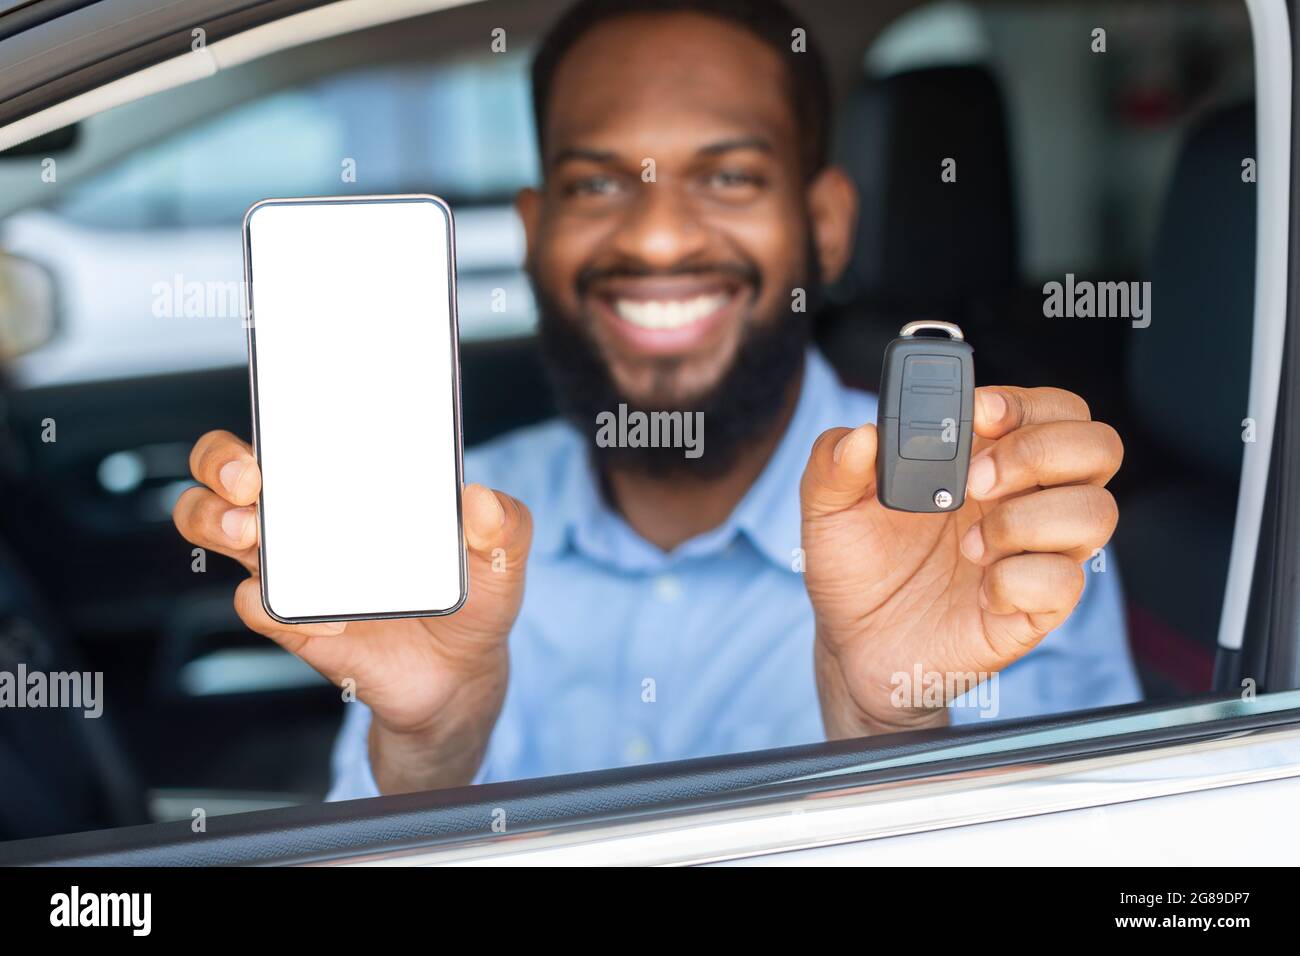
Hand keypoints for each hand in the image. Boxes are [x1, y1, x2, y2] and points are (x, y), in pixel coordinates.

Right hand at [173, 430, 531, 792]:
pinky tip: (328, 616)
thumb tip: (480, 499)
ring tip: (252, 532)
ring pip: (215, 527)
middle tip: (249, 480)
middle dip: (218, 464)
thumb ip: (505, 525)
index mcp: (348, 485)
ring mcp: (293, 569)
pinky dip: (275, 603)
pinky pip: (258, 605)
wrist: (460, 675)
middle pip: (223, 474)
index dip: (259, 426)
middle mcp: (305, 519)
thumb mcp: (501, 557)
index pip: (284, 437)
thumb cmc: (471, 597)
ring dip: (216, 521)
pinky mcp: (294, 620)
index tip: (268, 436)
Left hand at [800, 387, 1121, 737]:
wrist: (853, 643)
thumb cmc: (856, 566)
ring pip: (1097, 511)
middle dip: (1040, 452)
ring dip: (1028, 519)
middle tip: (975, 481)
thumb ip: (833, 464)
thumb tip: (862, 436)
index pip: (1053, 409)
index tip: (978, 414)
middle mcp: (1025, 499)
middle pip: (1097, 447)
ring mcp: (1038, 553)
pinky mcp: (1037, 608)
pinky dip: (1018, 580)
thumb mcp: (828, 508)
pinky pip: (1067, 581)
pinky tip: (979, 590)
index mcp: (986, 458)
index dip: (1028, 403)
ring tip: (969, 545)